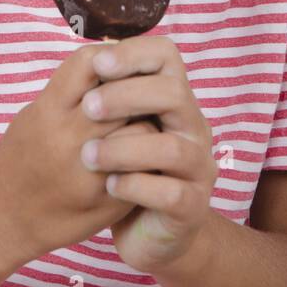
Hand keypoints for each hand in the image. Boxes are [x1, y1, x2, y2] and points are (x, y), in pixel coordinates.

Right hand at [0, 43, 161, 264]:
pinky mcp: (107, 200)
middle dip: (137, 89)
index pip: (91, 63)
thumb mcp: (34, 115)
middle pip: (124, 94)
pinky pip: (144, 169)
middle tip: (142, 94)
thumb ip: (68, 93)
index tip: (119, 67)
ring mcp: (89, 171)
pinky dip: (148, 157)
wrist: (3, 217)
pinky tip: (142, 155)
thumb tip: (109, 64)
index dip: (112, 58)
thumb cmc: (20, 158)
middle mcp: (68, 136)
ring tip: (142, 126)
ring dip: (148, 123)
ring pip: (143, 130)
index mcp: (48, 110)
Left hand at [78, 34, 218, 273]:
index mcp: (174, 100)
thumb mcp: (118, 129)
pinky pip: (170, 193)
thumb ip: (110, 96)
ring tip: (89, 156)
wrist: (148, 232)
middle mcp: (194, 128)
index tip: (98, 64)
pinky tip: (109, 186)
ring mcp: (198, 169)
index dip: (134, 54)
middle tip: (87, 109)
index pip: (167, 56)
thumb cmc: (126, 171)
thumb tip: (88, 56)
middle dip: (127, 96)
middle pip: (174, 93)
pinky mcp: (192, 207)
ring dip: (124, 149)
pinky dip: (135, 186)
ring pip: (172, 148)